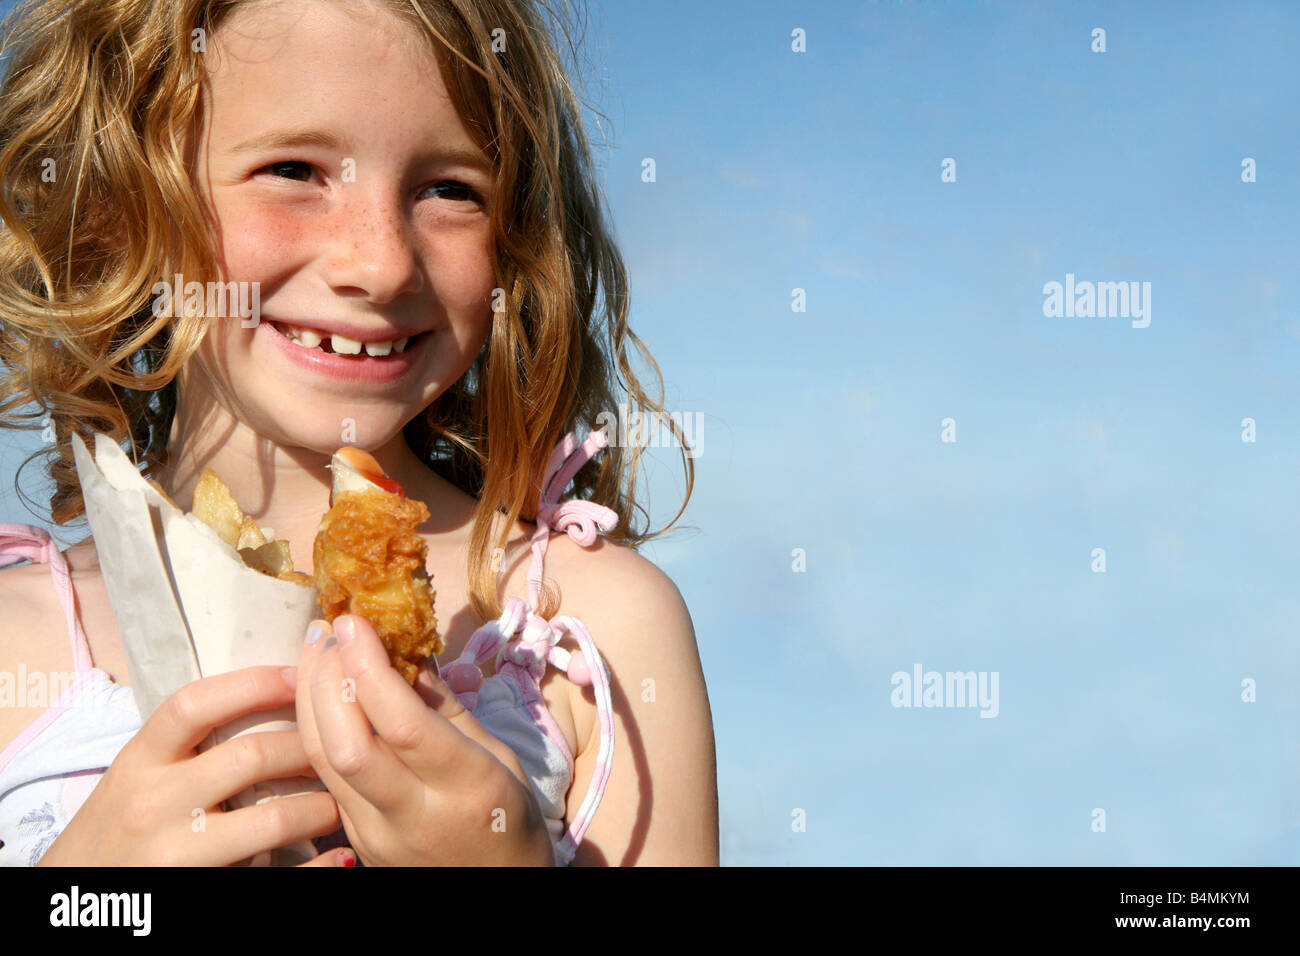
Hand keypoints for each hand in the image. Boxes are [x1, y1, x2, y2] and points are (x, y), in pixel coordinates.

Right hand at [37, 666, 349, 866]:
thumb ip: (184, 747)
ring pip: (272, 819)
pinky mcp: (198, 892)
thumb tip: (266, 697)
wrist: (70, 902)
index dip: (253, 683)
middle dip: (307, 747)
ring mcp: (174, 854)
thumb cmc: (115, 832)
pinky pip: (274, 878)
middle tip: (340, 745)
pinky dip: (318, 867)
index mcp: (137, 763)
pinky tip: (342, 855)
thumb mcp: (134, 778)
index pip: (194, 705)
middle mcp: (152, 804)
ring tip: (340, 802)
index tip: (299, 676)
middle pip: (250, 757)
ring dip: (321, 806)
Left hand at [295, 616, 555, 865]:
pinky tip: (319, 692)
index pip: (402, 724)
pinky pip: (322, 776)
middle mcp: (417, 815)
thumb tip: (404, 649)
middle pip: (347, 745)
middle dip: (327, 677)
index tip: (354, 622)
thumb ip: (446, 705)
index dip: (369, 667)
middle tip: (329, 630)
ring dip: (309, 695)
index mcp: (468, 787)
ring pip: (322, 760)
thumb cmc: (509, 817)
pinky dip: (313, 725)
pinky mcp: (354, 841)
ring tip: (316, 647)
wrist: (496, 892)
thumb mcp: (498, 754)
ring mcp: (377, 835)